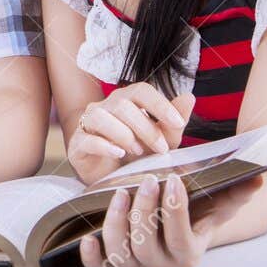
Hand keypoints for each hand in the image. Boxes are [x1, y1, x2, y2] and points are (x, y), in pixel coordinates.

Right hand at [68, 85, 194, 184]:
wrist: (111, 176)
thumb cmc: (137, 154)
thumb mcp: (162, 140)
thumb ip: (173, 122)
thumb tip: (189, 97)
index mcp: (126, 101)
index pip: (141, 90)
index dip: (159, 104)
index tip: (178, 122)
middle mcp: (105, 107)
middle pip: (122, 105)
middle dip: (145, 127)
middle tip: (160, 149)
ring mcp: (87, 124)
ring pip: (100, 116)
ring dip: (123, 134)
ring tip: (137, 151)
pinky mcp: (77, 144)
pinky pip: (87, 139)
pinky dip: (105, 146)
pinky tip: (119, 154)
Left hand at [80, 172, 263, 266]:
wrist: (176, 222)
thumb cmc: (197, 209)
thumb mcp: (217, 200)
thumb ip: (236, 191)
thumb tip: (257, 179)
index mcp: (189, 252)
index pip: (181, 237)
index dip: (176, 210)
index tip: (175, 180)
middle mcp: (161, 263)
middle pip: (147, 245)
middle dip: (145, 211)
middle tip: (147, 179)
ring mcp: (136, 263)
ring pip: (121, 254)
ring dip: (117, 224)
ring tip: (120, 193)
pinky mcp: (114, 261)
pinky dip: (93, 257)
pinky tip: (88, 238)